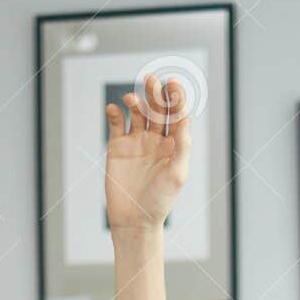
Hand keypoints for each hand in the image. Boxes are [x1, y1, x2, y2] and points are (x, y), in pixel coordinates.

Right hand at [105, 74, 189, 233]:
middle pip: (157, 109)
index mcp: (175, 144)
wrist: (134, 219)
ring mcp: (137, 141)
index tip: (172, 84)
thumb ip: (183, 146)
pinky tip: (114, 110)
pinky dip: (115, 113)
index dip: (176, 97)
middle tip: (151, 80)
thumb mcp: (177, 174)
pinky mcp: (118, 146)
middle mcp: (157, 139)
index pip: (177, 114)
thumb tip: (186, 118)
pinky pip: (116, 123)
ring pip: (137, 112)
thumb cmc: (160, 201)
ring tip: (132, 99)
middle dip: (155, 93)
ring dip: (136, 101)